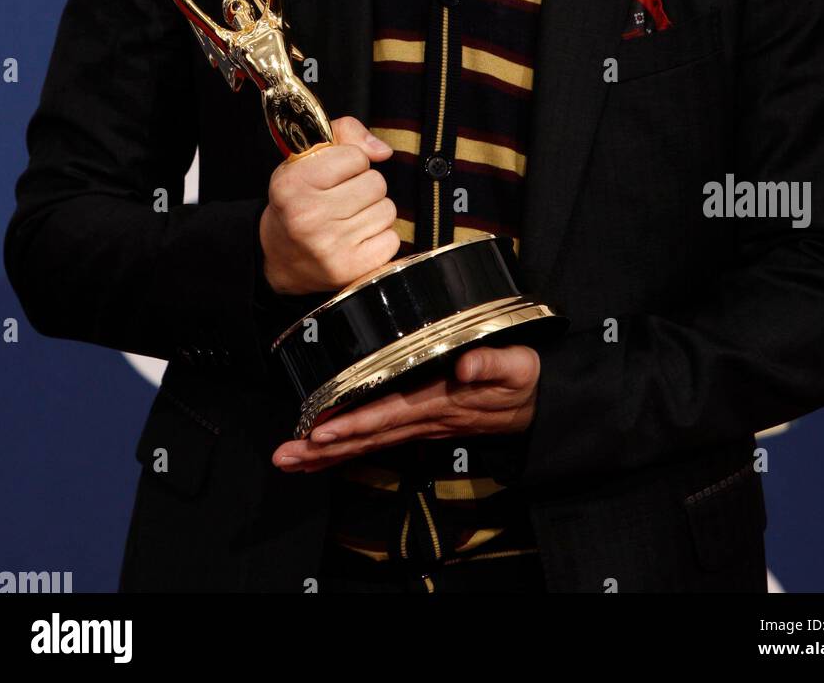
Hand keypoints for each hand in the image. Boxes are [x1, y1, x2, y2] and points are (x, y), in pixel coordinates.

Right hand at [258, 115, 399, 295]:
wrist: (282, 257)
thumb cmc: (299, 200)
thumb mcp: (307, 158)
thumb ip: (346, 133)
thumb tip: (383, 151)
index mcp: (293, 183)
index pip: (356, 156)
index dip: (351, 162)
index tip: (334, 174)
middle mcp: (309, 215)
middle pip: (376, 183)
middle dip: (364, 187)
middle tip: (343, 198)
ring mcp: (330, 245)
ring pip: (387, 210)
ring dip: (373, 212)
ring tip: (349, 218)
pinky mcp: (350, 268)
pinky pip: (391, 239)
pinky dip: (380, 238)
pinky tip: (357, 239)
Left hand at [272, 344, 540, 471]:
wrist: (536, 407)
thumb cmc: (523, 381)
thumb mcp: (519, 366)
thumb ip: (492, 362)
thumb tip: (466, 365)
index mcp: (441, 400)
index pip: (390, 414)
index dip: (356, 423)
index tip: (322, 430)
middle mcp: (424, 418)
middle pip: (368, 436)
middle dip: (326, 447)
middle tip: (287, 454)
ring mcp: (419, 425)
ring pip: (367, 443)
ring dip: (327, 454)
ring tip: (290, 459)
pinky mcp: (418, 424)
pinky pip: (376, 441)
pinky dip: (345, 450)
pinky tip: (319, 456)